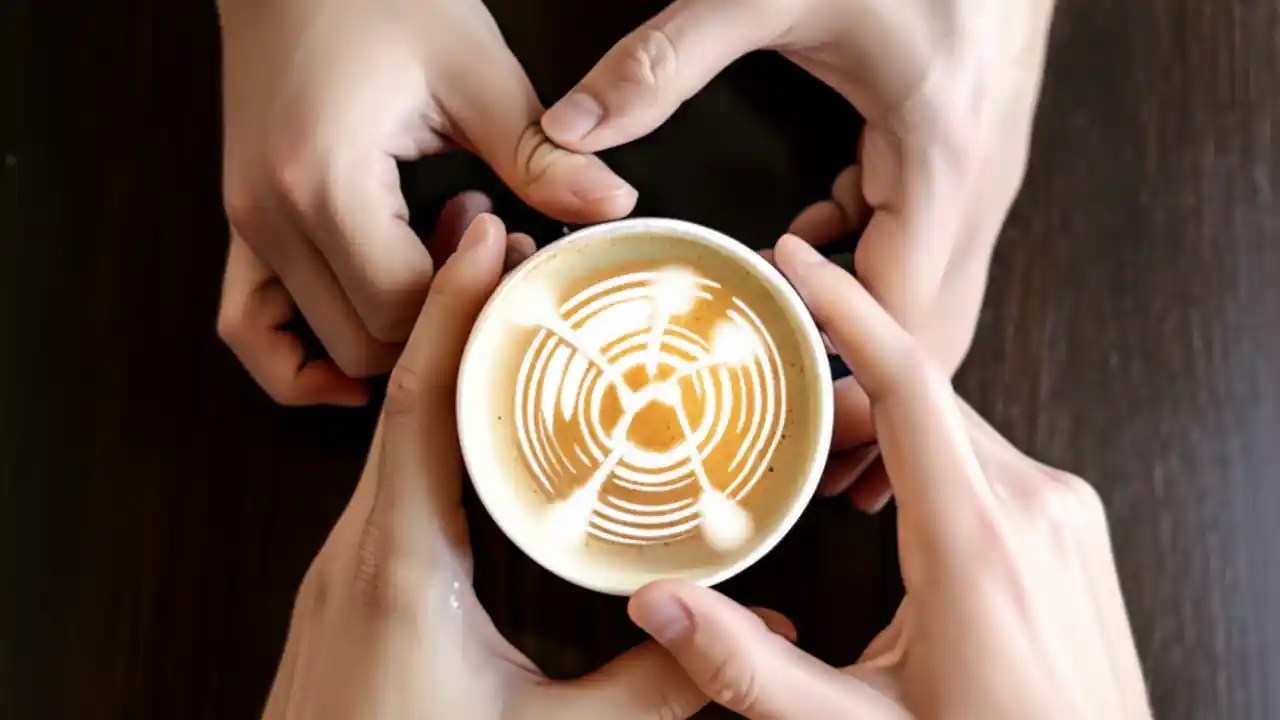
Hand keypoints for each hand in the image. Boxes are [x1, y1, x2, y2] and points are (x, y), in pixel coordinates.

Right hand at [216, 0, 635, 406]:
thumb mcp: (474, 70)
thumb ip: (538, 153)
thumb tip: (613, 205)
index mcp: (325, 181)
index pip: (405, 308)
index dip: (474, 300)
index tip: (517, 252)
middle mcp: (271, 217)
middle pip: (366, 342)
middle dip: (441, 321)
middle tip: (490, 255)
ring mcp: (247, 226)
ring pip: (312, 351)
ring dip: (388, 333)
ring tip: (435, 265)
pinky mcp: (245, 224)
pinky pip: (248, 326)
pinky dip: (298, 358)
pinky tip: (361, 351)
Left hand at [263, 215, 708, 718]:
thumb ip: (650, 692)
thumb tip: (744, 640)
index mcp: (399, 564)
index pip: (422, 406)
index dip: (453, 311)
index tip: (486, 242)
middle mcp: (359, 546)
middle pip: (407, 398)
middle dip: (459, 314)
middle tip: (519, 254)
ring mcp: (347, 562)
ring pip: (395, 434)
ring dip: (447, 366)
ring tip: (507, 316)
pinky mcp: (353, 582)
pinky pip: (393, 476)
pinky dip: (436, 425)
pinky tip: (477, 424)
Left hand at [541, 0, 1055, 504]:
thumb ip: (670, 58)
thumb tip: (578, 125)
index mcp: (940, 161)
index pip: (907, 323)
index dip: (859, 393)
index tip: (806, 443)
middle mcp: (975, 186)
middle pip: (936, 336)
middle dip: (874, 403)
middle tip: (808, 459)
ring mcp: (977, 177)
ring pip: (934, 301)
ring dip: (867, 347)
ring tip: (794, 383)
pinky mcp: (959, 161)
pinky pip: (920, 249)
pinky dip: (865, 277)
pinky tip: (802, 263)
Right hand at [624, 235, 1149, 718]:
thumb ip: (750, 669)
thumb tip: (662, 606)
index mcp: (977, 542)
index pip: (907, 381)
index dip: (844, 308)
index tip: (794, 264)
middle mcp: (1033, 506)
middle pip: (918, 400)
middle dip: (838, 400)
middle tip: (778, 431)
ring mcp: (1062, 512)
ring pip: (950, 426)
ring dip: (882, 434)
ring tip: (827, 481)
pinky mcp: (1072, 526)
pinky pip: (984, 457)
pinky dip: (926, 458)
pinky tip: (892, 507)